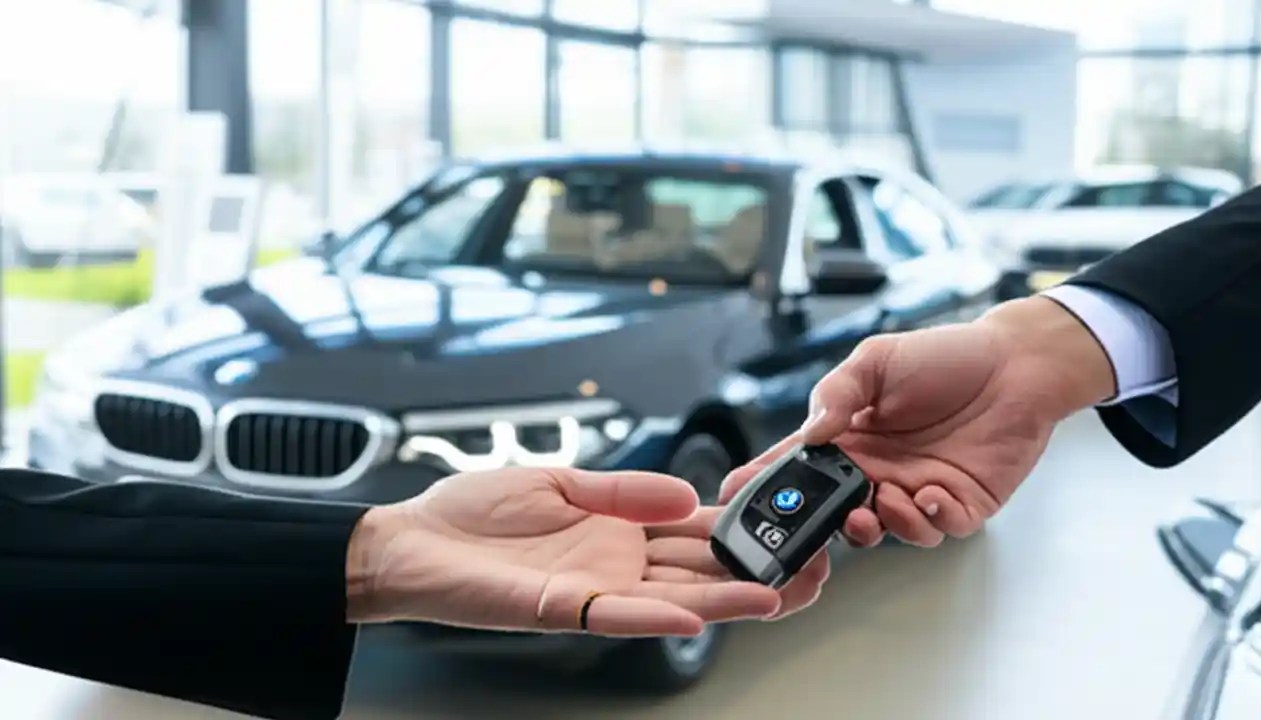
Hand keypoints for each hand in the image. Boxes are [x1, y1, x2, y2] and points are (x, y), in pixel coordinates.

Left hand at [345, 467, 785, 636]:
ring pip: (674, 599)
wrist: (411, 540)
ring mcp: (593, 590)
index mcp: (619, 531)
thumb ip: (626, 490)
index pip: (694, 533)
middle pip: (699, 572)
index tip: (789, 525)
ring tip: (782, 594)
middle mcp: (616, 564)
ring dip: (727, 600)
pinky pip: (617, 616)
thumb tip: (689, 492)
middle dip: (756, 570)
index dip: (742, 531)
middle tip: (814, 569)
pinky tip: (696, 613)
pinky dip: (657, 616)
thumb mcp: (561, 482)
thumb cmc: (475, 513)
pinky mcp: (560, 609)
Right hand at [722, 297, 1115, 547]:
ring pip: (886, 530)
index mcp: (851, 439)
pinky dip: (929, 521)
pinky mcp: (962, 504)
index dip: (766, 482)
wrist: (1015, 363)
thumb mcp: (878, 361)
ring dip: (879, 524)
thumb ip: (837, 393)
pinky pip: (938, 529)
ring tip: (886, 498)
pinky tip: (931, 495)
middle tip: (826, 517)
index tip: (734, 493)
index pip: (799, 467)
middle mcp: (879, 471)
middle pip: (835, 512)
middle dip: (822, 523)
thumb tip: (811, 433)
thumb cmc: (945, 356)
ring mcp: (918, 491)